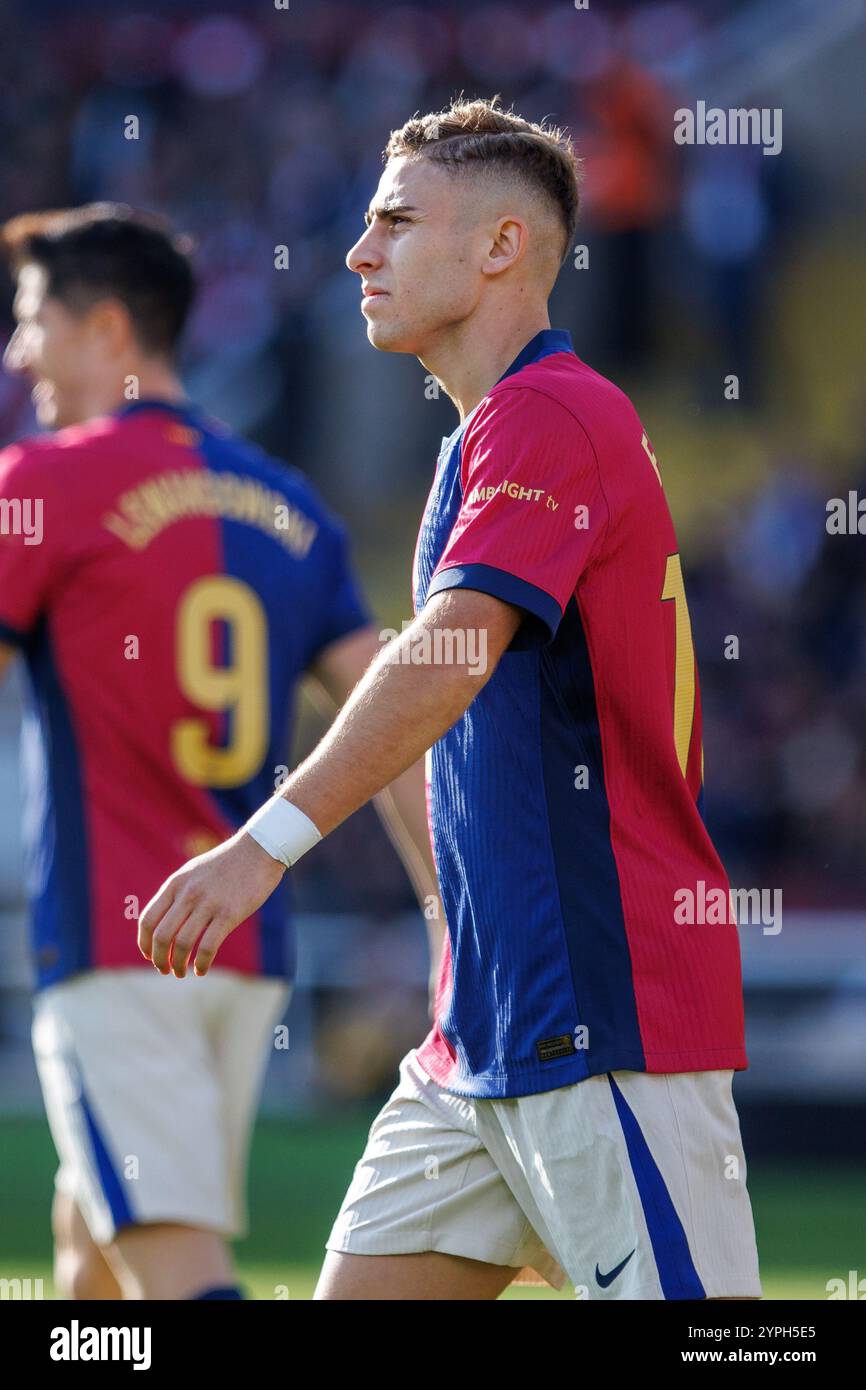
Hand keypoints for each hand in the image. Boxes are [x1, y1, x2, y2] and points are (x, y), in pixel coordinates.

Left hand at [138, 832, 285, 977]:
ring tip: (181, 972)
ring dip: (178, 964)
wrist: (259, 850)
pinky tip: (201, 969)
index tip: (150, 955)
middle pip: (161, 936)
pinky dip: (201, 963)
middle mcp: (188, 894)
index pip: (148, 920)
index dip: (144, 943)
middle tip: (165, 970)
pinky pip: (208, 946)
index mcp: (175, 884)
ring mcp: (209, 904)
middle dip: (159, 959)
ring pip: (183, 944)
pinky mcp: (230, 914)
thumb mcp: (194, 872)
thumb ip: (179, 893)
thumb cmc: (227, 863)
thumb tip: (168, 920)